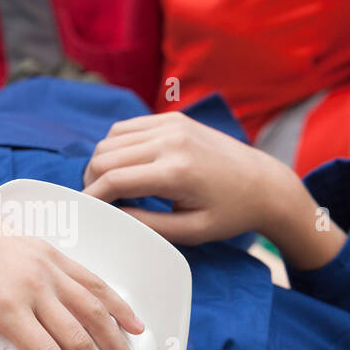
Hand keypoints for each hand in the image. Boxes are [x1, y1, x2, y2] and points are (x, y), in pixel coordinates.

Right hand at [83, 111, 345, 268]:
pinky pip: (127, 128)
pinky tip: (127, 167)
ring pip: (110, 139)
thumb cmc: (230, 214)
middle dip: (92, 182)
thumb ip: (146, 225)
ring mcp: (172, 124)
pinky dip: (117, 147)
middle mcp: (171, 140)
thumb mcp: (190, 231)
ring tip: (112, 187)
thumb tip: (110, 215)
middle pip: (104, 156)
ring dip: (102, 163)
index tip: (85, 213)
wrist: (265, 184)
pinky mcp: (173, 118)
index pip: (113, 180)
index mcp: (176, 171)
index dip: (91, 198)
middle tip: (99, 203)